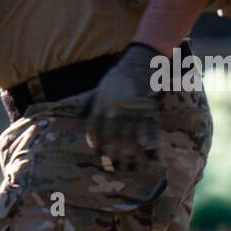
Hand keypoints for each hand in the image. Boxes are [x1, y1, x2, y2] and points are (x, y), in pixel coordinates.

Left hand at [86, 43, 161, 173]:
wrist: (138, 63)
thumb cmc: (117, 77)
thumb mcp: (99, 87)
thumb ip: (89, 103)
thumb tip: (78, 116)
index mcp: (101, 104)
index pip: (94, 127)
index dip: (95, 141)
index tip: (98, 152)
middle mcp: (115, 108)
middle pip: (111, 136)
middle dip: (113, 153)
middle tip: (115, 166)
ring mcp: (131, 109)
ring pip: (130, 136)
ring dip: (131, 153)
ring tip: (132, 167)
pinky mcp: (147, 108)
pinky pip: (149, 129)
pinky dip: (151, 143)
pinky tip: (152, 156)